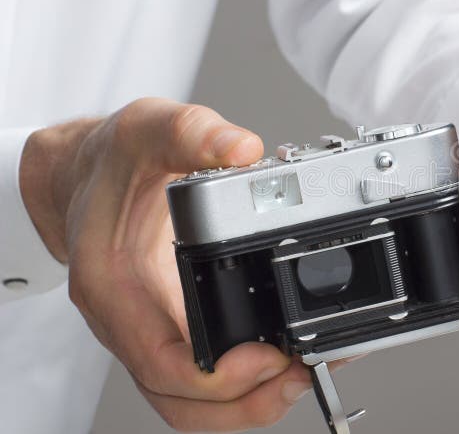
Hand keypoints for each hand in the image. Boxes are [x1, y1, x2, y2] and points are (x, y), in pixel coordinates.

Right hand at [20, 98, 315, 430]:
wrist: (84, 172)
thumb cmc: (111, 160)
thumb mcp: (150, 128)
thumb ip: (193, 134)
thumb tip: (242, 148)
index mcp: (116, 283)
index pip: (164, 362)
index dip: (220, 378)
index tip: (270, 357)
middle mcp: (127, 319)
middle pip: (182, 398)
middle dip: (246, 401)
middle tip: (302, 371)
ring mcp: (146, 329)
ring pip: (189, 400)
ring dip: (245, 403)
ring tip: (299, 374)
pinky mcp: (165, 326)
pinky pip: (197, 377)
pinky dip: (237, 386)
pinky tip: (277, 362)